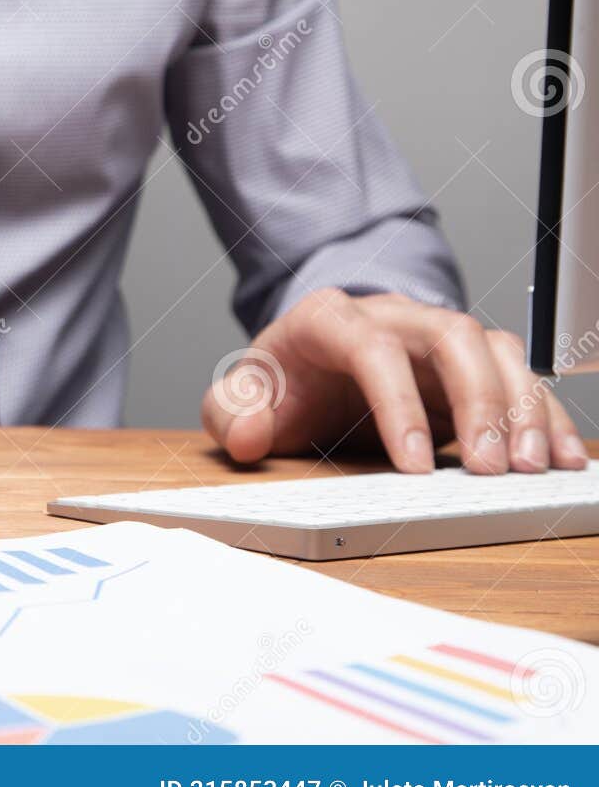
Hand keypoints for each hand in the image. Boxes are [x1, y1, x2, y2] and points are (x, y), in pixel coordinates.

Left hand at [201, 289, 590, 473]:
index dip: (397, 402)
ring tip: (529, 467)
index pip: (371, 347)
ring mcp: (434, 337)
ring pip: (493, 349)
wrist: (305, 366)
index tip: (414, 464)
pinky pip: (518, 373)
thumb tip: (246, 433)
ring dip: (520, 406)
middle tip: (491, 468)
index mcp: (329, 320)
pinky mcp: (467, 365)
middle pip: (450, 335)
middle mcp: (391, 317)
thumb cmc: (280, 383)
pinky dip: (543, 413)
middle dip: (479, 400)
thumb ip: (230, 413)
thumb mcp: (241, 398)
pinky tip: (557, 455)